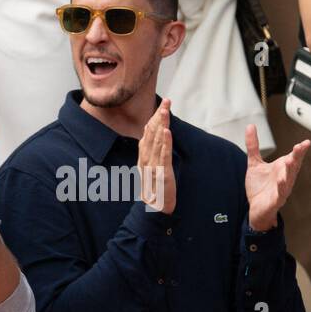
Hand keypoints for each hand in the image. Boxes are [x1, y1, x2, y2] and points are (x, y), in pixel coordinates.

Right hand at [137, 99, 175, 214]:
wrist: (152, 209)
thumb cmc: (155, 188)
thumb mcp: (152, 167)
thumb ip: (152, 153)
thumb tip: (154, 138)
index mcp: (144, 157)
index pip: (148, 133)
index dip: (155, 118)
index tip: (162, 104)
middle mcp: (146, 159)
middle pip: (151, 134)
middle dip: (158, 117)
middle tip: (166, 101)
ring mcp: (153, 166)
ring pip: (156, 142)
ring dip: (161, 125)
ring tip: (165, 111)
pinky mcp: (161, 174)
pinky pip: (163, 156)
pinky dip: (164, 143)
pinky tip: (166, 132)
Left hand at [246, 125, 308, 231]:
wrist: (256, 208)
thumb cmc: (260, 187)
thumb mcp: (254, 163)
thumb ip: (253, 146)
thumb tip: (250, 127)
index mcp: (283, 167)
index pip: (293, 156)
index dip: (299, 150)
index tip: (305, 142)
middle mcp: (285, 176)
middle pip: (294, 165)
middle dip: (298, 156)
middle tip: (300, 147)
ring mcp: (282, 188)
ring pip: (289, 178)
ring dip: (290, 170)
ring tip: (291, 161)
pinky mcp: (276, 199)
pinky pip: (281, 193)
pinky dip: (282, 187)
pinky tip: (282, 181)